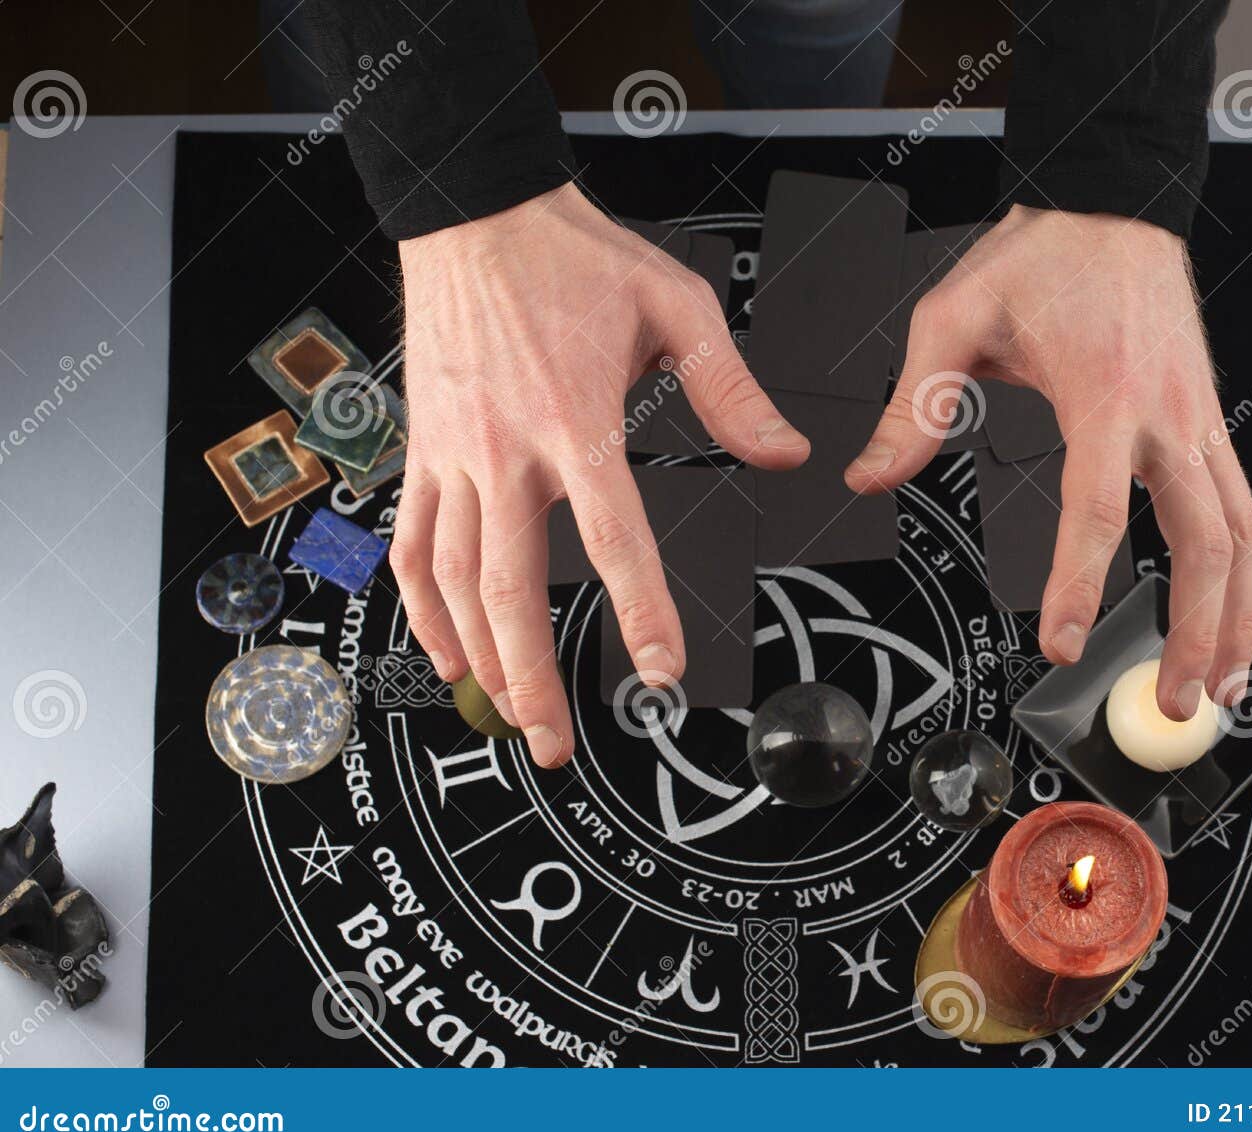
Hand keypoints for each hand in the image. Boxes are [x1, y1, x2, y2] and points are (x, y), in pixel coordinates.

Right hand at [393, 183, 809, 765]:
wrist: (476, 212)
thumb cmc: (574, 257)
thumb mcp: (677, 306)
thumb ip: (733, 389)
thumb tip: (785, 453)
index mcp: (577, 421)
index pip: (615, 539)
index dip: (640, 614)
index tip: (662, 674)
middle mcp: (506, 449)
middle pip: (512, 588)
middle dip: (534, 677)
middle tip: (556, 742)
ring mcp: (453, 454)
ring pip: (452, 580)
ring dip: (478, 658)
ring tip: (506, 716)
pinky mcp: (421, 449)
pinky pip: (409, 543)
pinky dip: (421, 606)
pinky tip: (445, 648)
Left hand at [846, 207, 1251, 720]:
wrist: (1113, 201)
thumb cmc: (1044, 254)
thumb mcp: (954, 314)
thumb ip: (914, 404)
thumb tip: (870, 476)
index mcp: (1103, 391)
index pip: (1099, 508)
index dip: (1082, 582)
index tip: (1063, 641)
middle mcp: (1168, 413)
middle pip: (1206, 543)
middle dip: (1193, 631)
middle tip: (1169, 701)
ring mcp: (1201, 419)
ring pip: (1243, 535)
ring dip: (1237, 617)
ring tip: (1221, 687)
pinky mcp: (1211, 422)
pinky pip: (1242, 509)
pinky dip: (1243, 573)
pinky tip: (1231, 616)